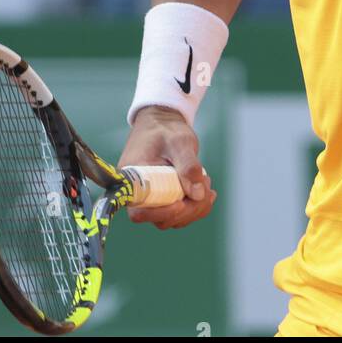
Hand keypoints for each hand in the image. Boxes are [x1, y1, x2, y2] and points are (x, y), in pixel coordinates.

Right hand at [119, 106, 216, 230]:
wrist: (164, 123)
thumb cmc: (167, 130)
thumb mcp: (180, 142)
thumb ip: (188, 166)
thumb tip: (197, 194)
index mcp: (133, 179)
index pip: (139, 210)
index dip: (161, 213)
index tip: (181, 203)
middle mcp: (139, 194)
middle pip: (160, 218)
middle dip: (187, 209)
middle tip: (205, 185)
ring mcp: (153, 198)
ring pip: (173, 219)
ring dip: (195, 208)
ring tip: (206, 181)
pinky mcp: (164, 199)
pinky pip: (180, 214)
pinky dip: (197, 206)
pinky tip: (207, 192)